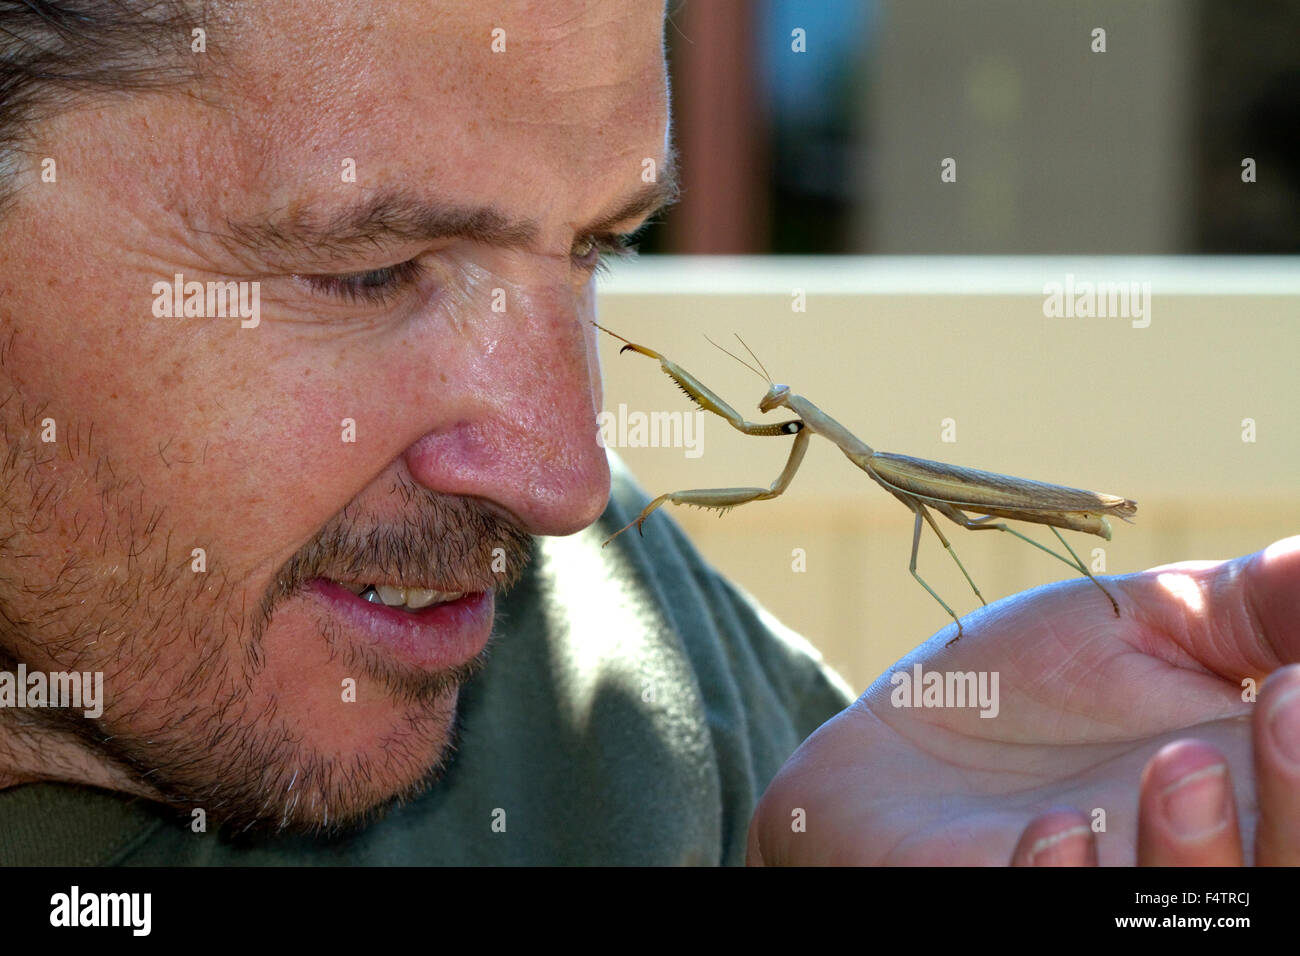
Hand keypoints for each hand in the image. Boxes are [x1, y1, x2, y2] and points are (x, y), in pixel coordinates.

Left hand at [746, 536, 1299, 864]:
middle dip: (1299, 807)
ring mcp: (1104, 892)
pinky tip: (1051, 828)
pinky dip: (1061, 883)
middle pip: (1283, 873)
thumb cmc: (1040, 681)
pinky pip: (1054, 918)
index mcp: (1251, 796)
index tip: (1299, 679)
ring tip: (1179, 765)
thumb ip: (1255, 610)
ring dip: (1197, 851)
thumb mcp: (1154, 626)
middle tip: (1282, 706)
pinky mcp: (1001, 904)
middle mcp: (1196, 859)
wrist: (907, 729)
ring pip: (1185, 911)